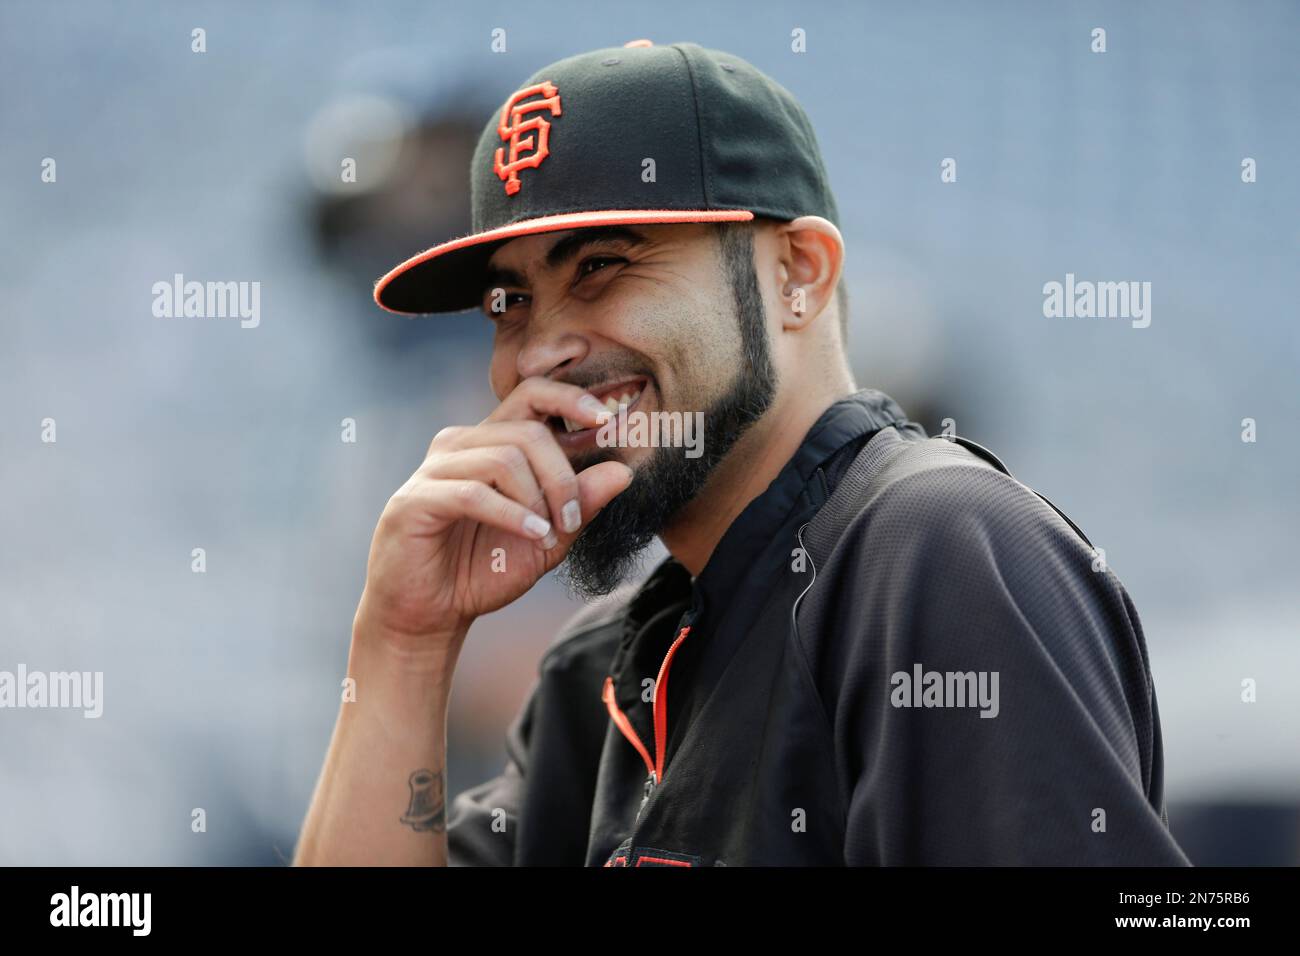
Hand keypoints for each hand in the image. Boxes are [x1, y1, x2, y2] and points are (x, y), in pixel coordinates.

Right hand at [356, 377, 632, 651]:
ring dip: (537, 500)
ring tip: (547, 536)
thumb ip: (579, 505)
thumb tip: (622, 472)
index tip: (604, 420)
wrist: (431, 614)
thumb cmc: (484, 571)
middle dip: (561, 477)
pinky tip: (533, 536)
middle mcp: (462, 445)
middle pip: (527, 432)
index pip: (531, 395)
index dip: (569, 398)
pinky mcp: (417, 499)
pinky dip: (512, 515)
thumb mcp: (547, 538)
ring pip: (503, 459)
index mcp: (492, 444)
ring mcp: (435, 469)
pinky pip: (474, 493)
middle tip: (570, 520)